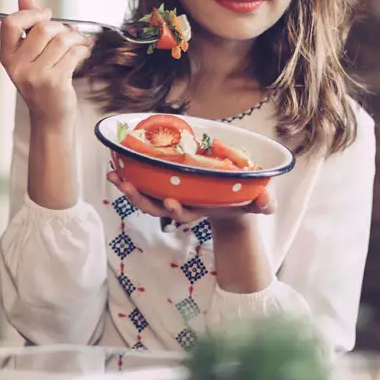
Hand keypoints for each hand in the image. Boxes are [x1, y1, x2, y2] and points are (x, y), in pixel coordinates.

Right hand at [0, 0, 93, 128]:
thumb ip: (27, 26)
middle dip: (61, 27)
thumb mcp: (30, 55)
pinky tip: (84, 51)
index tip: (45, 15)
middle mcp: (18, 66)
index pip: (10, 23)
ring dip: (76, 37)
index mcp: (8, 57)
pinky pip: (74, 53)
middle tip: (68, 32)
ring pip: (61, 39)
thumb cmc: (41, 86)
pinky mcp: (55, 81)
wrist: (50, 118)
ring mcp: (36, 75)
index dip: (30, 13)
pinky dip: (83, 48)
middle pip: (42, 28)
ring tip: (79, 42)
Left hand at [106, 171, 275, 226]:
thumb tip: (267, 201)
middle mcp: (183, 207)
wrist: (233, 207)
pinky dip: (131, 178)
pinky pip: (145, 187)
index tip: (170, 202)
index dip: (176, 210)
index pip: (186, 213)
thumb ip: (263, 204)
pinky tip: (117, 166)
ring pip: (146, 199)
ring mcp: (173, 199)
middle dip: (141, 198)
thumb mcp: (257, 203)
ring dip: (128, 188)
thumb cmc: (243, 202)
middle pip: (157, 208)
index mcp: (201, 209)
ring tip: (113, 175)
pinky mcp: (167, 190)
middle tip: (125, 185)